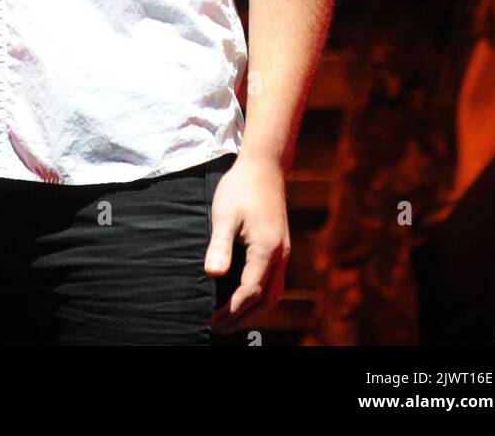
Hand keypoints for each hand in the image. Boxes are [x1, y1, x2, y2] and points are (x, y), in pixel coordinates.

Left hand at [204, 154, 289, 335]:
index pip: (250, 292)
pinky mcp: (280, 247)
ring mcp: (283, 252)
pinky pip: (275, 282)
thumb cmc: (241, 187)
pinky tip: (245, 297)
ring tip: (230, 320)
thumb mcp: (225, 214)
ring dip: (253, 311)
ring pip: (274, 294)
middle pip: (265, 300)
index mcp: (266, 249)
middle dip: (243, 318)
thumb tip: (212, 274)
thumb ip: (220, 245)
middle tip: (218, 328)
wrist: (265, 166)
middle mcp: (279, 255)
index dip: (232, 311)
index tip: (212, 322)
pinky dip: (260, 298)